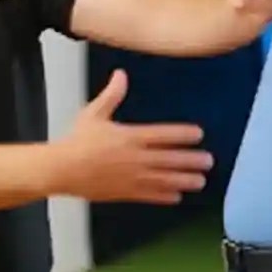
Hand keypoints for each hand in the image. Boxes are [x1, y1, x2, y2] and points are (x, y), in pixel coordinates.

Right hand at [51, 70, 212, 204]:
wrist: (63, 169)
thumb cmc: (77, 140)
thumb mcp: (94, 113)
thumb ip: (111, 95)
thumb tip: (121, 74)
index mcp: (130, 136)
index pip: (163, 134)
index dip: (182, 134)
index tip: (198, 134)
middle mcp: (136, 158)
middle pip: (169, 159)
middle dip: (191, 160)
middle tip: (209, 161)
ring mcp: (132, 177)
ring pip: (164, 179)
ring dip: (184, 180)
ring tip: (201, 181)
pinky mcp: (125, 193)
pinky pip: (149, 195)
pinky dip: (164, 197)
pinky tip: (176, 197)